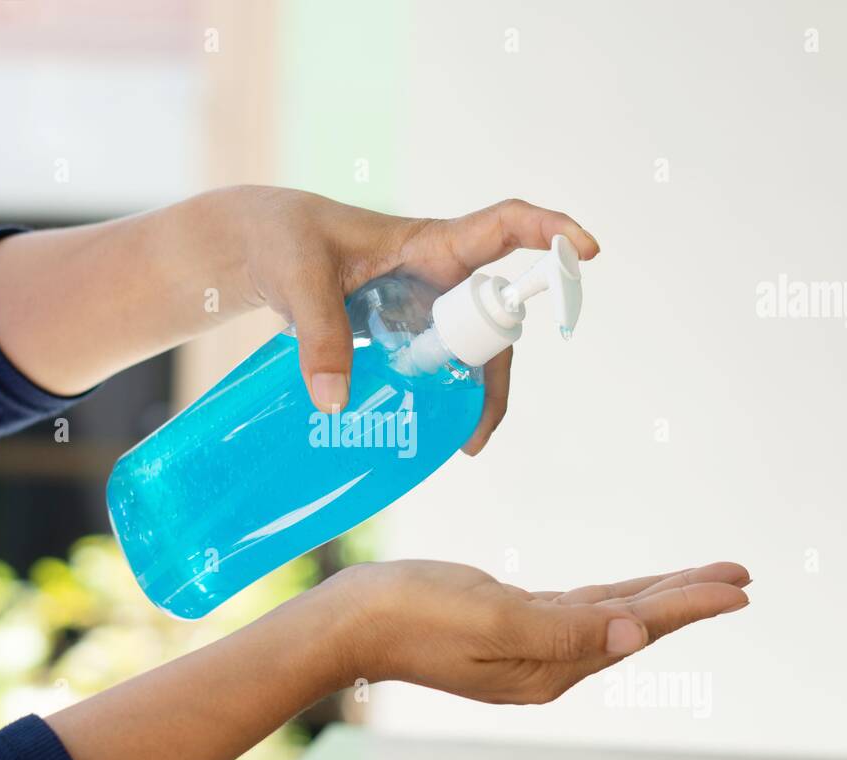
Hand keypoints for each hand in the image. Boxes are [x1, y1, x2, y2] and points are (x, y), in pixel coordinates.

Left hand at [229, 187, 600, 453]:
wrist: (259, 250)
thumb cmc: (284, 241)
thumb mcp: (298, 279)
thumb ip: (318, 334)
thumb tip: (335, 403)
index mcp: (428, 244)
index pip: (502, 228)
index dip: (549, 233)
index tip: (587, 250)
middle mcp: (438, 278)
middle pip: (494, 322)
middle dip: (498, 371)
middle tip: (477, 427)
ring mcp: (424, 310)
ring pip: (472, 354)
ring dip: (476, 395)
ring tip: (465, 443)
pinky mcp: (402, 336)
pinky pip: (438, 369)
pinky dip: (442, 400)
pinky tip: (430, 435)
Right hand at [320, 559, 749, 703]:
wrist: (352, 621)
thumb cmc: (415, 614)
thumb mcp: (495, 620)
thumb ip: (569, 630)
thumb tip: (636, 637)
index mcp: (551, 666)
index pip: (635, 629)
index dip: (689, 603)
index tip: (737, 585)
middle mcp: (548, 661)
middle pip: (633, 624)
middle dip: (686, 597)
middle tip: (738, 575)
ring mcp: (528, 644)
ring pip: (610, 614)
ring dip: (656, 594)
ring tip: (702, 578)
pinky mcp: (508, 623)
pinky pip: (578, 608)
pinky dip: (612, 597)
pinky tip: (628, 592)